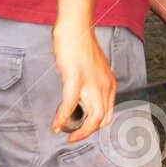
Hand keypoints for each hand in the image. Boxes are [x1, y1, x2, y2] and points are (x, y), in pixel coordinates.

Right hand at [51, 22, 116, 141]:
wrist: (76, 29)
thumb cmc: (81, 46)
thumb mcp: (93, 70)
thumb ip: (91, 85)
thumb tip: (80, 98)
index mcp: (109, 85)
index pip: (108, 114)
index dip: (96, 127)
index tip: (83, 131)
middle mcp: (105, 86)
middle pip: (101, 120)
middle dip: (87, 133)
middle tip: (72, 138)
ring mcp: (91, 83)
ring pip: (91, 117)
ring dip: (78, 131)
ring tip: (65, 134)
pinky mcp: (76, 78)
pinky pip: (70, 104)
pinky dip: (62, 117)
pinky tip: (56, 124)